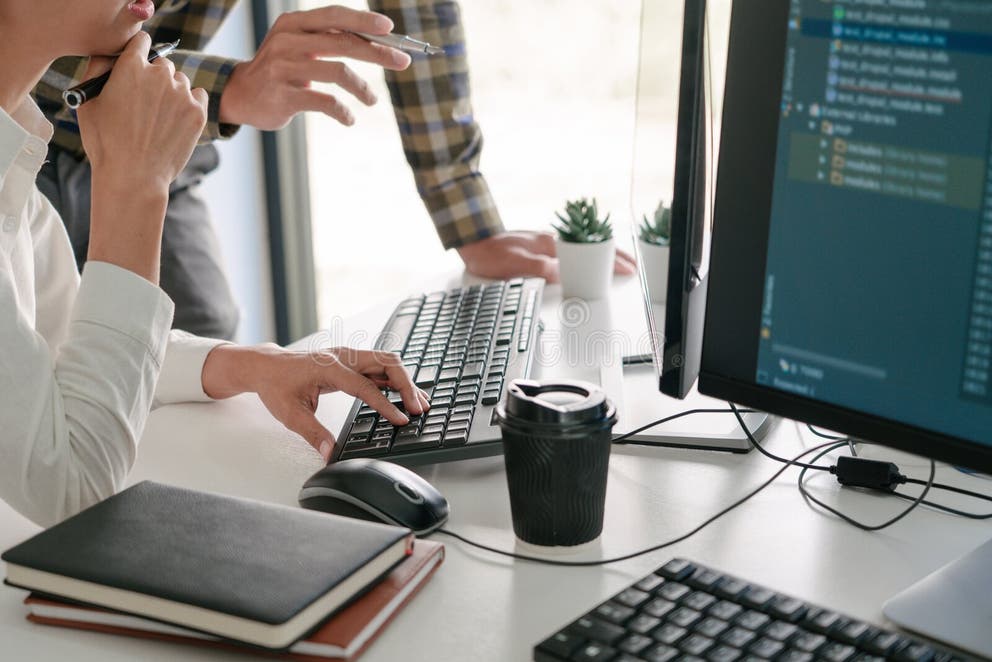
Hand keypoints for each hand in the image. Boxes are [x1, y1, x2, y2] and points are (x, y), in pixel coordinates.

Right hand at [78, 32, 207, 192]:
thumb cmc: (106, 142)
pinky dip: (191, 103)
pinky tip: (176, 120)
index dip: (138, 51)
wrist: (133, 176)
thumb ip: (98, 69)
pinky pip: (199, 95)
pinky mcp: (198, 112)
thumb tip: (110, 54)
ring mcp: (182, 93)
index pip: (141, 41)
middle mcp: (159, 75)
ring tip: (159, 117)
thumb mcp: (88, 101)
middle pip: (163, 63)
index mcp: (130, 67)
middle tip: (146, 102)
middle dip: (155, 77)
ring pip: (181, 81)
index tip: (138, 63)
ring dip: (173, 92)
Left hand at [201, 344, 429, 460]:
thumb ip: (313, 434)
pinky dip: (395, 379)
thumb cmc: (276, 385)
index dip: (386, 404)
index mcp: (329, 367)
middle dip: (406, 384)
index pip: (366, 386)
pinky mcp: (350, 361)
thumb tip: (329, 454)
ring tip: (420, 402)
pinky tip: (405, 394)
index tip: (401, 420)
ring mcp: (348, 356)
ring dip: (405, 380)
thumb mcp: (290, 414)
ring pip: (386, 361)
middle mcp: (342, 357)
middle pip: (386, 362)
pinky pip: (379, 366)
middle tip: (418, 409)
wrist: (266, 367)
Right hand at [219, 6, 410, 128]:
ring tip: (372, 100)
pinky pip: (325, 102)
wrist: (240, 96)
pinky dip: (343, 112)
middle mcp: (287, 42)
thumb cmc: (280, 70)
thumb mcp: (298, 46)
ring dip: (363, 88)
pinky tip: (349, 119)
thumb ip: (328, 40)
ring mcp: (284, 68)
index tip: (390, 28)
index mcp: (293, 24)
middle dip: (378, 53)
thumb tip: (378, 43)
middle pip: (343, 43)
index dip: (364, 21)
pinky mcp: (284, 96)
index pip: (334, 16)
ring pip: (338, 72)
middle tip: (402, 61)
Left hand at [457, 232, 636, 282]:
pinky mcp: (538, 246)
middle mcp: (551, 241)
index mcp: (550, 244)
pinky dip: (586, 254)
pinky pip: (572, 249)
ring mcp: (545, 242)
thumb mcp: (514, 264)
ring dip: (601, 253)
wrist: (472, 240)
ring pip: (583, 247)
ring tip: (615, 262)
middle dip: (612, 255)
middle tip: (630, 265)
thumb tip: (563, 274)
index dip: (609, 261)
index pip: (589, 252)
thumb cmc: (490, 252)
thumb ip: (540, 268)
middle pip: (590, 247)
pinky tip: (586, 259)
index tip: (625, 269)